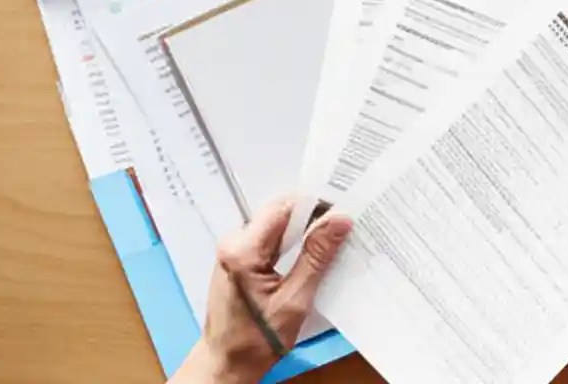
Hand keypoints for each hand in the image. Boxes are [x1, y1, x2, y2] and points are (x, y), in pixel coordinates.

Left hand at [171, 200, 351, 383]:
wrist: (227, 362)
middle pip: (278, 213)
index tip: (340, 209)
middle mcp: (233, 243)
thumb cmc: (255, 341)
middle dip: (311, 215)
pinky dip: (291, 241)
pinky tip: (310, 252)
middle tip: (341, 224)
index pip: (282, 208)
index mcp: (242, 251)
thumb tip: (337, 223)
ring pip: (275, 224)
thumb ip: (316, 257)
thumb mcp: (294, 300)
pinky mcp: (238, 258)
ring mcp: (233, 250)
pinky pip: (269, 238)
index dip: (313, 204)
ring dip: (302, 229)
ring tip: (330, 238)